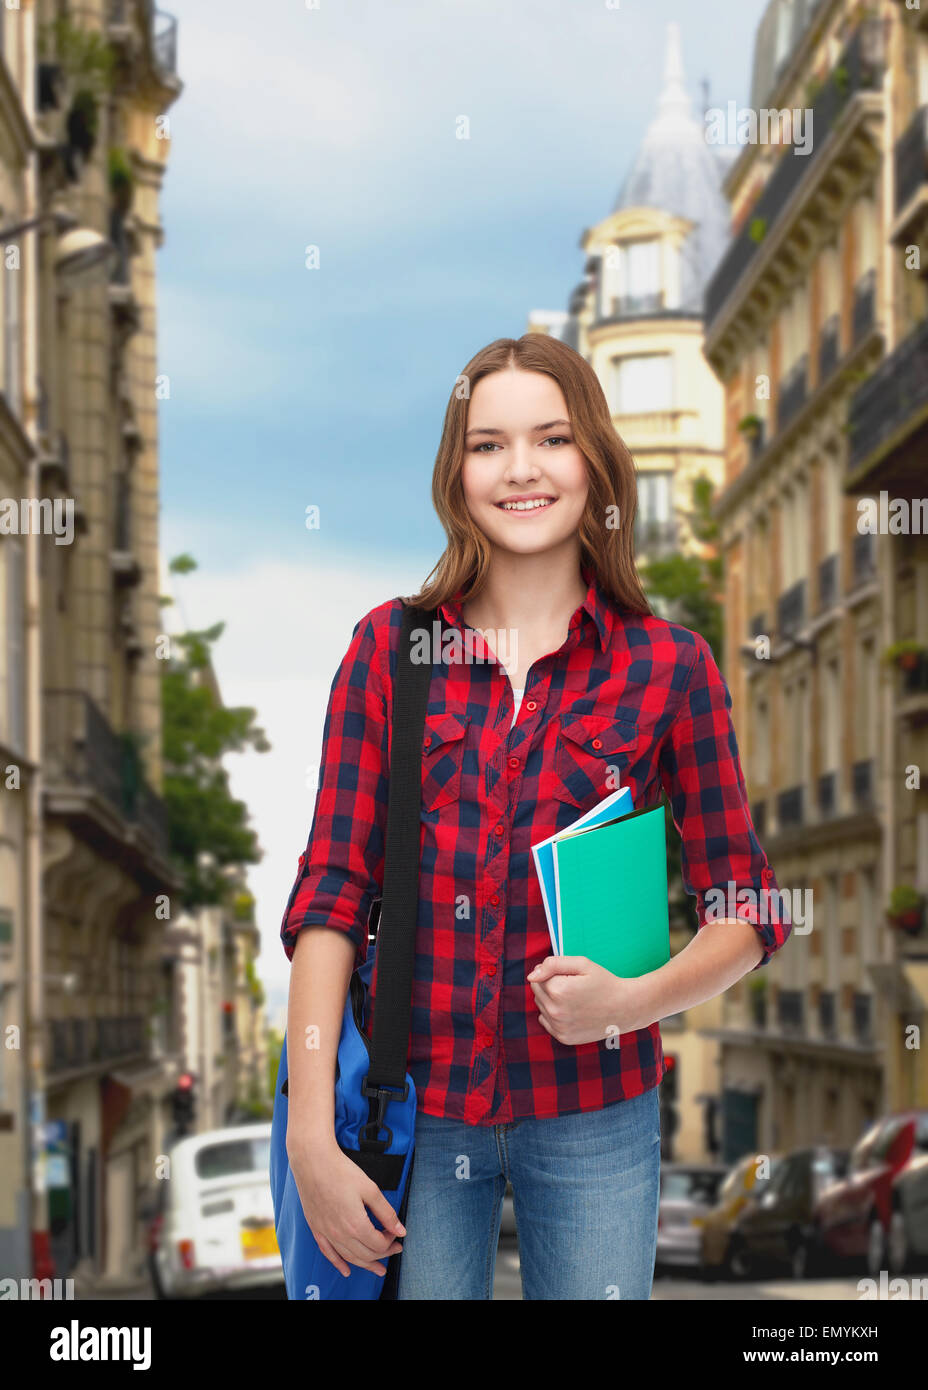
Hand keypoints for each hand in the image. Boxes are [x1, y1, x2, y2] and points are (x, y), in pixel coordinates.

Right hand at [286, 1127, 404, 1277]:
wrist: (313, 1161)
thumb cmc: (341, 1171)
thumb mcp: (370, 1189)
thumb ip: (386, 1212)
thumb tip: (400, 1230)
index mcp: (356, 1225)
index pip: (378, 1244)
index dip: (391, 1240)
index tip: (395, 1232)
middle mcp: (340, 1234)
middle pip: (366, 1254)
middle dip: (383, 1254)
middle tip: (395, 1249)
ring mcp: (326, 1233)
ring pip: (349, 1257)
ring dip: (366, 1264)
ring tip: (378, 1269)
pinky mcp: (316, 1228)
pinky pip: (328, 1253)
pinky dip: (339, 1263)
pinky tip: (346, 1270)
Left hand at [527, 955, 651, 1044]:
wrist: (625, 1008)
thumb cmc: (604, 982)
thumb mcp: (582, 964)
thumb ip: (553, 964)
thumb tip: (531, 976)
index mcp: (558, 990)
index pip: (538, 977)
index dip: (553, 973)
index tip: (571, 976)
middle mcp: (556, 1011)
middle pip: (536, 991)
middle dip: (549, 985)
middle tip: (573, 986)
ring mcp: (559, 1027)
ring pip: (540, 1006)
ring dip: (551, 1000)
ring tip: (574, 998)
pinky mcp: (564, 1037)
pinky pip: (546, 1021)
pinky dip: (554, 1015)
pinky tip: (572, 1011)